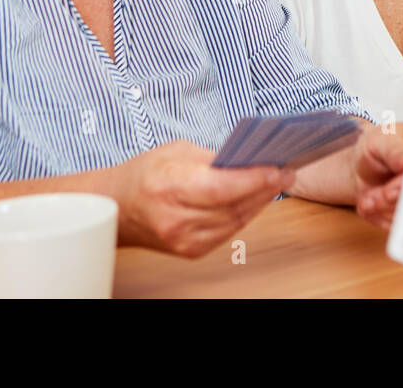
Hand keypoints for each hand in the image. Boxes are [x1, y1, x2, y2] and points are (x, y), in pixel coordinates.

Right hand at [112, 140, 292, 257]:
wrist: (116, 206)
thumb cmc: (145, 173)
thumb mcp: (177, 151)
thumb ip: (214, 158)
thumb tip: (251, 160)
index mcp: (168, 186)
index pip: (220, 188)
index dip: (253, 179)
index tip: (278, 168)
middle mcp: (174, 218)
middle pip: (232, 206)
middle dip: (264, 188)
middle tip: (286, 172)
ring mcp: (182, 239)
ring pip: (235, 221)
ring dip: (259, 202)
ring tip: (276, 183)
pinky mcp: (189, 251)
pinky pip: (227, 232)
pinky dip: (244, 214)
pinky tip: (256, 199)